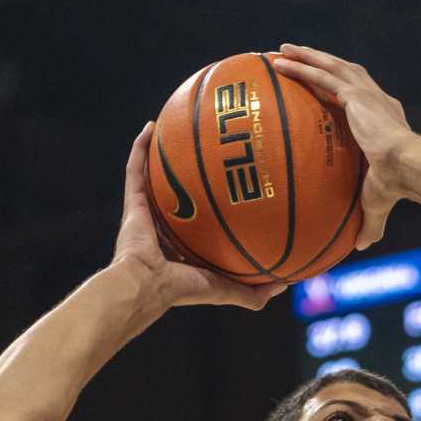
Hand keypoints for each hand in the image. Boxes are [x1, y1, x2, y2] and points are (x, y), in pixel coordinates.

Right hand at [114, 124, 282, 309]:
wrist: (148, 285)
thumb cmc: (184, 290)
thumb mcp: (227, 290)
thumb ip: (255, 293)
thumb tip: (287, 284)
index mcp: (182, 247)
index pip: (200, 224)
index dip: (213, 208)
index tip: (232, 189)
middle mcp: (164, 227)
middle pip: (179, 195)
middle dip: (191, 176)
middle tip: (212, 154)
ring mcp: (146, 213)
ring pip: (154, 178)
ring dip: (162, 156)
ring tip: (176, 130)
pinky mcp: (132, 203)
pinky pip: (135, 169)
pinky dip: (139, 148)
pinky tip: (151, 127)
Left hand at [272, 44, 417, 249]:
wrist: (408, 167)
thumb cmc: (396, 187)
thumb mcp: (376, 204)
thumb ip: (368, 221)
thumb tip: (361, 247)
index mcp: (383, 117)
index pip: (358, 97)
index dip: (341, 89)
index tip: (323, 87)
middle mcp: (375, 98)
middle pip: (342, 71)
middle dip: (319, 62)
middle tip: (294, 58)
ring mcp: (365, 93)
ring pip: (330, 66)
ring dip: (306, 56)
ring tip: (281, 51)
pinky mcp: (355, 94)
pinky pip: (321, 76)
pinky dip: (300, 67)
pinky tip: (278, 62)